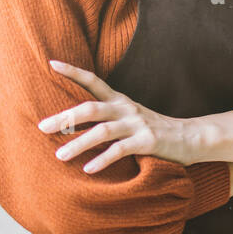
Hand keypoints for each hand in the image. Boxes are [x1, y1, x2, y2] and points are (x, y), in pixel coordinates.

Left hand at [40, 60, 201, 171]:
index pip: (94, 81)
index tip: (51, 63)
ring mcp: (137, 124)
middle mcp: (126, 109)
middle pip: (90, 108)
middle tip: (41, 127)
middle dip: (64, 118)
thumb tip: (73, 126)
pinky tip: (88, 169)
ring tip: (60, 156)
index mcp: (121, 101)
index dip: (73, 71)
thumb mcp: (131, 118)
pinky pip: (120, 150)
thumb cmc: (154, 130)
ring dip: (78, 143)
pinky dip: (103, 159)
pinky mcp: (148, 141)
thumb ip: (108, 118)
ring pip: (102, 131)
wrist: (191, 137)